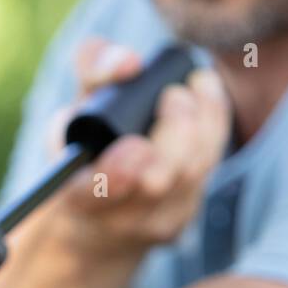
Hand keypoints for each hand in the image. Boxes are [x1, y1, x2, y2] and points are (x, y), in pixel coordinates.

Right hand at [46, 38, 230, 255]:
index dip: (116, 174)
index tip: (137, 145)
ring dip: (201, 121)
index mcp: (75, 196)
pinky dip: (213, 126)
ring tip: (198, 82)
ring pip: (190, 171)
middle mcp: (114, 218)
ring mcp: (153, 223)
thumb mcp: (74, 107)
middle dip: (173, 133)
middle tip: (174, 94)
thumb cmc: (84, 150)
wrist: (96, 220)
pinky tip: (207, 96)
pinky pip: (208, 169)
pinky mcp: (183, 217)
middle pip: (155, 182)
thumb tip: (128, 64)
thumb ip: (92, 69)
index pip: (93, 194)